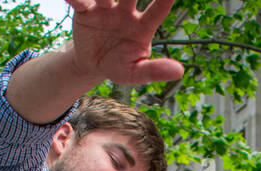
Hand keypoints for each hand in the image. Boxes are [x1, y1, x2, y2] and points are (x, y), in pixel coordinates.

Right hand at [67, 0, 183, 87]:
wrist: (93, 65)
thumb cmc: (120, 66)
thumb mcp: (136, 72)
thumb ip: (155, 70)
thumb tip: (179, 72)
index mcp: (143, 26)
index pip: (158, 10)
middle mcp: (126, 12)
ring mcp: (106, 9)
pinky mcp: (86, 11)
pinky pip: (80, 2)